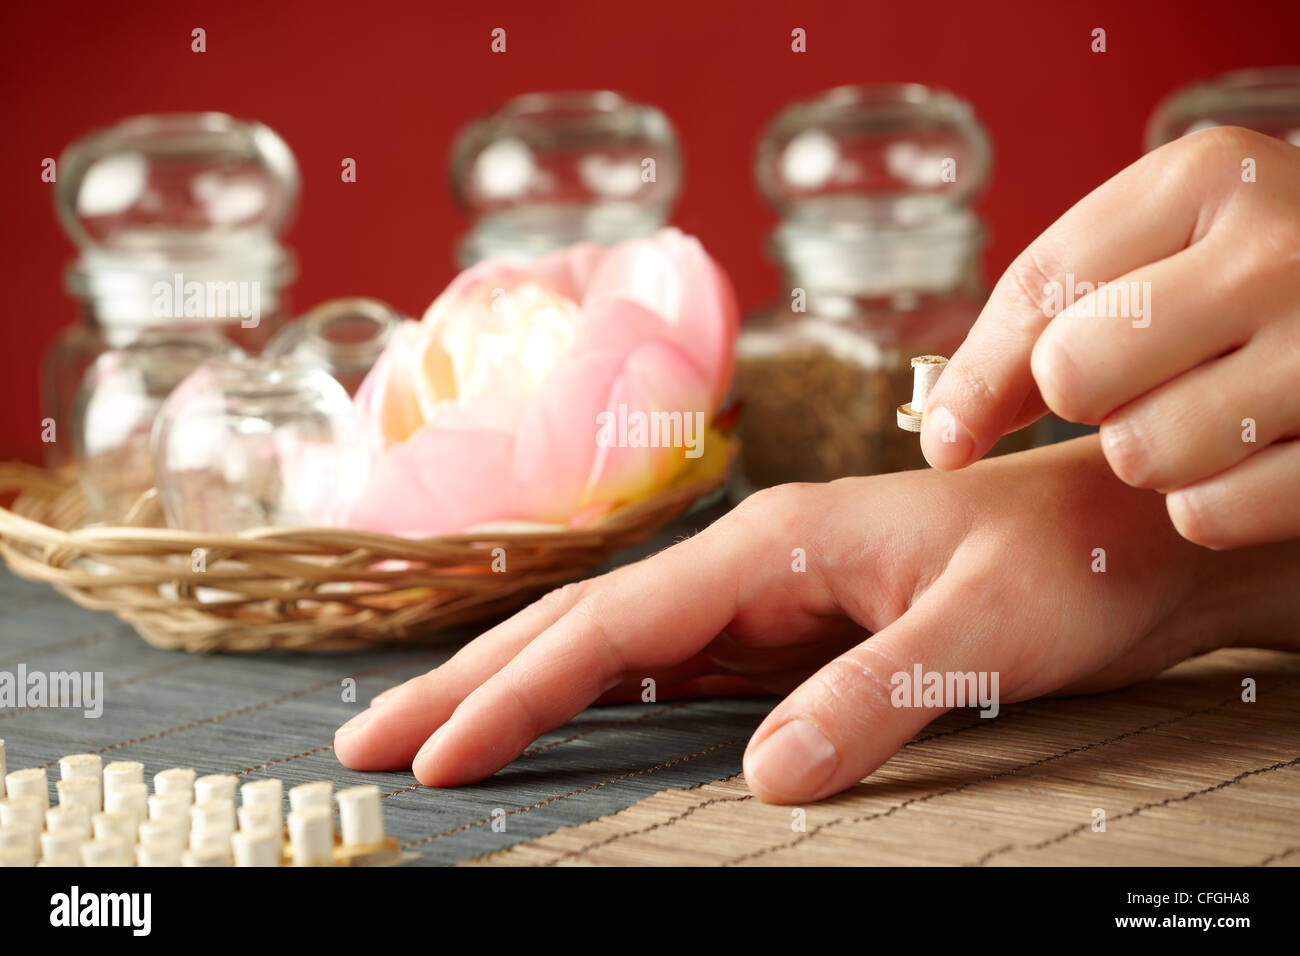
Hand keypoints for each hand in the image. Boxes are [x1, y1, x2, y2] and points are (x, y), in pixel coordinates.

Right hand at [333, 437, 1297, 802]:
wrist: (1113, 531)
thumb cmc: (1058, 564)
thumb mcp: (979, 634)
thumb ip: (871, 698)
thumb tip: (767, 778)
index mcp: (771, 544)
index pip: (613, 626)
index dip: (517, 692)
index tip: (440, 754)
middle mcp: (747, 562)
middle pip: (580, 624)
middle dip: (470, 682)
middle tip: (370, 737)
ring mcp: (759, 595)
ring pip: (611, 644)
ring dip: (517, 686)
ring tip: (436, 731)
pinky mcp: (783, 628)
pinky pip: (667, 667)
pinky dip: (594, 697)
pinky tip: (561, 721)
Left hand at [921, 126, 1299, 549]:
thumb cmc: (1254, 278)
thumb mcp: (1166, 244)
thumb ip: (1051, 312)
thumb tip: (947, 432)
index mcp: (1207, 177)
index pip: (1038, 291)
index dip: (976, 378)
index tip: (948, 440)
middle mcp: (1274, 252)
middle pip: (1074, 373)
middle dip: (1085, 398)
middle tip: (1136, 384)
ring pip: (1140, 453)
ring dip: (1151, 454)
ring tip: (1205, 412)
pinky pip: (1210, 513)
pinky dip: (1212, 503)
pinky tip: (1252, 454)